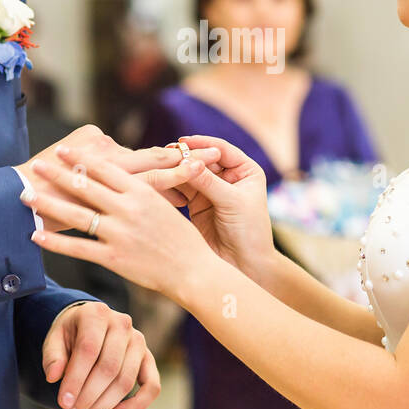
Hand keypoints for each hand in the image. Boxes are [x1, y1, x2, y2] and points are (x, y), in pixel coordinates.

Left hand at [23, 146, 216, 297]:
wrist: (193, 270)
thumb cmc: (181, 237)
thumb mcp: (164, 204)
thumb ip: (142, 189)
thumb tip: (123, 175)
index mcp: (142, 192)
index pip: (105, 169)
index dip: (81, 158)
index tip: (62, 150)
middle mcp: (128, 209)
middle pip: (85, 187)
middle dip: (57, 174)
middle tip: (37, 165)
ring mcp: (119, 234)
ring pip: (76, 215)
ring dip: (48, 204)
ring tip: (26, 196)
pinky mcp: (114, 258)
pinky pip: (78, 248)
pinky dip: (55, 241)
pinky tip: (36, 235)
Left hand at [40, 300, 159, 408]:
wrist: (92, 324)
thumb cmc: (72, 334)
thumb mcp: (55, 338)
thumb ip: (53, 356)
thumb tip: (54, 377)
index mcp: (97, 314)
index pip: (88, 350)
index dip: (75, 379)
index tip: (63, 402)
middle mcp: (122, 325)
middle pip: (108, 368)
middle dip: (88, 397)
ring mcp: (138, 342)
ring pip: (125, 380)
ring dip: (104, 405)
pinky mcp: (148, 358)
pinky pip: (152, 386)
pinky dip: (137, 404)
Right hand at [165, 134, 275, 275]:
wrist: (245, 266)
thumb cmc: (250, 233)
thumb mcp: (232, 203)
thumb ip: (210, 182)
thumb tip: (187, 161)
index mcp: (245, 170)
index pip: (221, 149)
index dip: (203, 144)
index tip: (183, 142)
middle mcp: (228, 177)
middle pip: (202, 159)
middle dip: (185, 156)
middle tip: (164, 153)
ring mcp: (211, 190)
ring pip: (189, 173)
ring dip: (175, 169)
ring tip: (158, 167)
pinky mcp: (196, 203)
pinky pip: (181, 188)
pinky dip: (170, 185)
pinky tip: (159, 181)